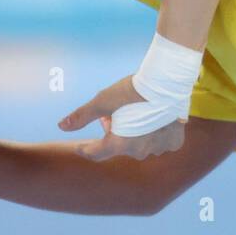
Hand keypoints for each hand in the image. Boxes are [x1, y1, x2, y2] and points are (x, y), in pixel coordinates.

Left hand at [58, 75, 186, 160]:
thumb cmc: (131, 90)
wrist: (167, 81)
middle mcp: (139, 152)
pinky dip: (154, 132)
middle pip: (119, 145)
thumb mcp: (103, 101)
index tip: (80, 146)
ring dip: (134, 132)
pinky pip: (159, 140)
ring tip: (134, 112)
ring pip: (140, 143)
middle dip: (113, 132)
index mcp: (120, 144)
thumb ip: (82, 116)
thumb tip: (61, 126)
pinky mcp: (174, 141)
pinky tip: (154, 117)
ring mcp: (158, 148)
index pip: (96, 153)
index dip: (86, 149)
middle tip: (113, 114)